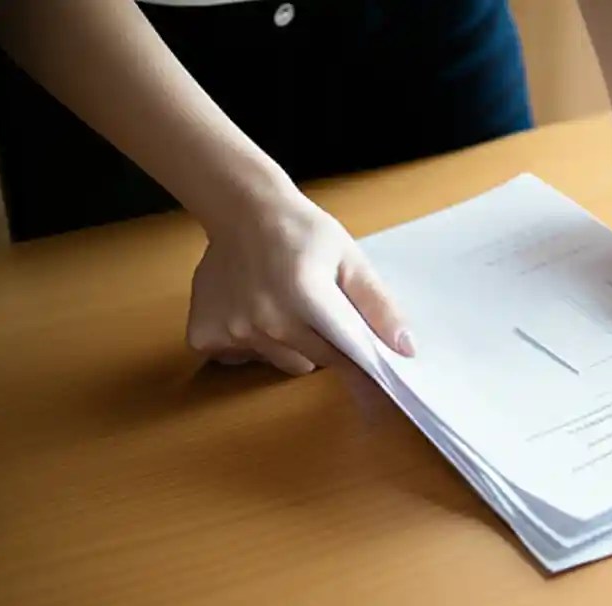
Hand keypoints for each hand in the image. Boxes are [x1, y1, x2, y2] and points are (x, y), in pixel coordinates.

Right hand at [185, 192, 413, 375]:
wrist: (242, 209)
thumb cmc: (302, 231)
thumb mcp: (350, 259)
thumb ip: (379, 306)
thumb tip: (406, 349)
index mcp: (305, 295)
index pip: (346, 352)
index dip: (365, 370)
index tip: (381, 389)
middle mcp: (267, 318)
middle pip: (317, 361)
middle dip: (328, 345)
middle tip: (320, 312)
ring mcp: (233, 330)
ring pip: (284, 362)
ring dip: (292, 346)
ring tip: (285, 306)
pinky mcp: (205, 336)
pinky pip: (245, 359)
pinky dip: (254, 345)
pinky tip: (253, 311)